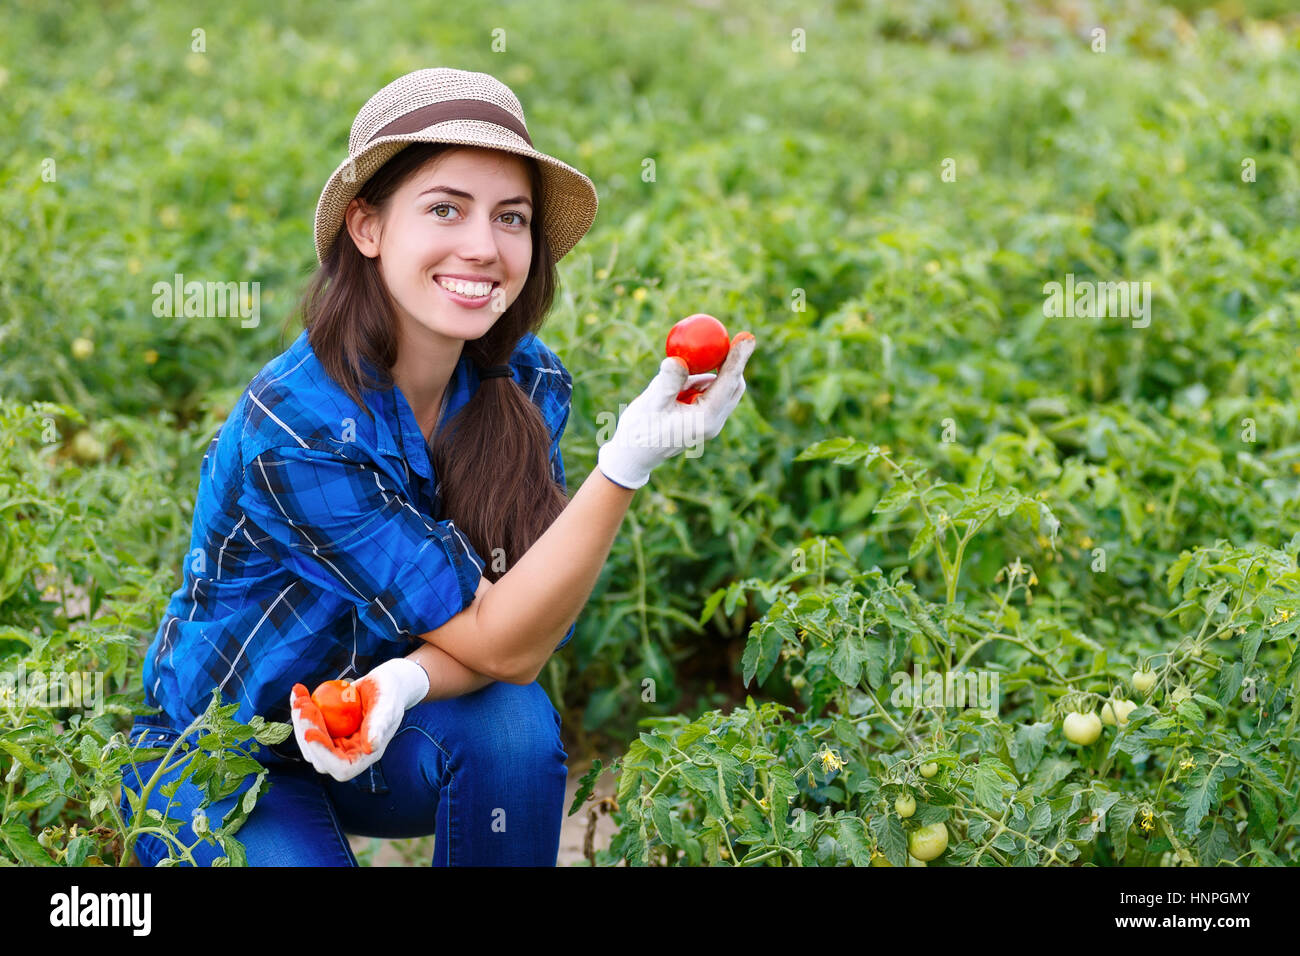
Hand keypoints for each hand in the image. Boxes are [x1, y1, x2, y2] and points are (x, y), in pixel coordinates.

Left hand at [289, 657, 429, 781]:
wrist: (386, 682)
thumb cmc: (391, 692)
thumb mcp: (387, 706)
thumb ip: (379, 726)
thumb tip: (371, 748)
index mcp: (364, 755)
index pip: (341, 767)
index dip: (323, 755)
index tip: (310, 732)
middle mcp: (347, 753)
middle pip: (318, 755)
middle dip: (305, 731)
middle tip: (303, 706)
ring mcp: (335, 741)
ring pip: (308, 740)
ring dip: (299, 719)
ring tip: (299, 695)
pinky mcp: (327, 728)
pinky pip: (308, 723)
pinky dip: (301, 708)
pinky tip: (298, 692)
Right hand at [597, 332, 755, 489]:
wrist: (633, 455)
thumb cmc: (639, 431)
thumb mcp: (650, 403)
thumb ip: (667, 382)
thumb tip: (679, 360)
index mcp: (705, 419)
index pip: (729, 383)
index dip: (739, 357)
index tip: (747, 335)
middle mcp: (713, 422)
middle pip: (734, 386)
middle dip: (730, 362)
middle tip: (720, 340)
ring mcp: (709, 423)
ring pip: (720, 389)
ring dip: (707, 374)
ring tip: (675, 385)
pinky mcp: (702, 420)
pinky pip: (707, 394)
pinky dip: (698, 382)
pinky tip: (676, 389)